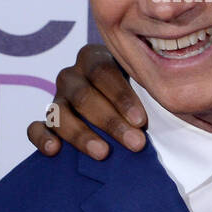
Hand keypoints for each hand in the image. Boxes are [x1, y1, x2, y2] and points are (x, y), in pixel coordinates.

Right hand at [26, 43, 146, 158]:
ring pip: (59, 112)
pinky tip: (54, 150)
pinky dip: (42, 138)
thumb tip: (176, 104)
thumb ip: (152, 90)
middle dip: (110, 121)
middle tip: (135, 143)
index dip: (121, 96)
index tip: (141, 121)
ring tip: (103, 153)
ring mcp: (57, 99)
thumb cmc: (138, 99)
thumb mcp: (144, 87)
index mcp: (95, 58)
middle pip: (84, 95)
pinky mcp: (47, 122)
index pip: (103, 71)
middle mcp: (72, 75)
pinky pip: (36, 128)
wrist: (120, 115)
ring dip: (81, 134)